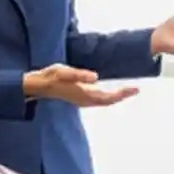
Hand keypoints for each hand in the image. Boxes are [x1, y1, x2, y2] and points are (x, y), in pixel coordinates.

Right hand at [23, 64, 138, 107]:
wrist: (38, 85)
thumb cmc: (50, 77)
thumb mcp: (63, 72)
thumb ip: (79, 74)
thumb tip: (95, 77)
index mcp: (84, 95)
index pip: (108, 97)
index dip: (122, 94)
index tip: (134, 89)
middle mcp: (85, 100)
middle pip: (109, 101)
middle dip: (122, 95)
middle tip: (135, 89)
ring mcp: (83, 100)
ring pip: (104, 101)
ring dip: (116, 96)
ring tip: (127, 90)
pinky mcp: (80, 97)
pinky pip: (99, 99)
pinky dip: (108, 95)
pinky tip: (110, 90)